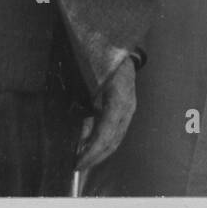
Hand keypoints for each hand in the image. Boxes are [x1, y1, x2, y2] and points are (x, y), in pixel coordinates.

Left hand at [75, 56, 137, 173]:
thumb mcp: (86, 84)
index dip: (92, 153)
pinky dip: (102, 139)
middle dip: (95, 157)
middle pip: (113, 141)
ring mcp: (129, 106)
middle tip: (77, 166)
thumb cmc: (99, 59)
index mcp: (118, 101)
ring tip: (82, 159)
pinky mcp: (126, 106)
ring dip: (99, 150)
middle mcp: (127, 107)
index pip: (106, 135)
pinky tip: (89, 143)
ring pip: (116, 137)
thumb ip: (83, 110)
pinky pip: (115, 129)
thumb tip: (78, 136)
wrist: (116, 41)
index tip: (78, 163)